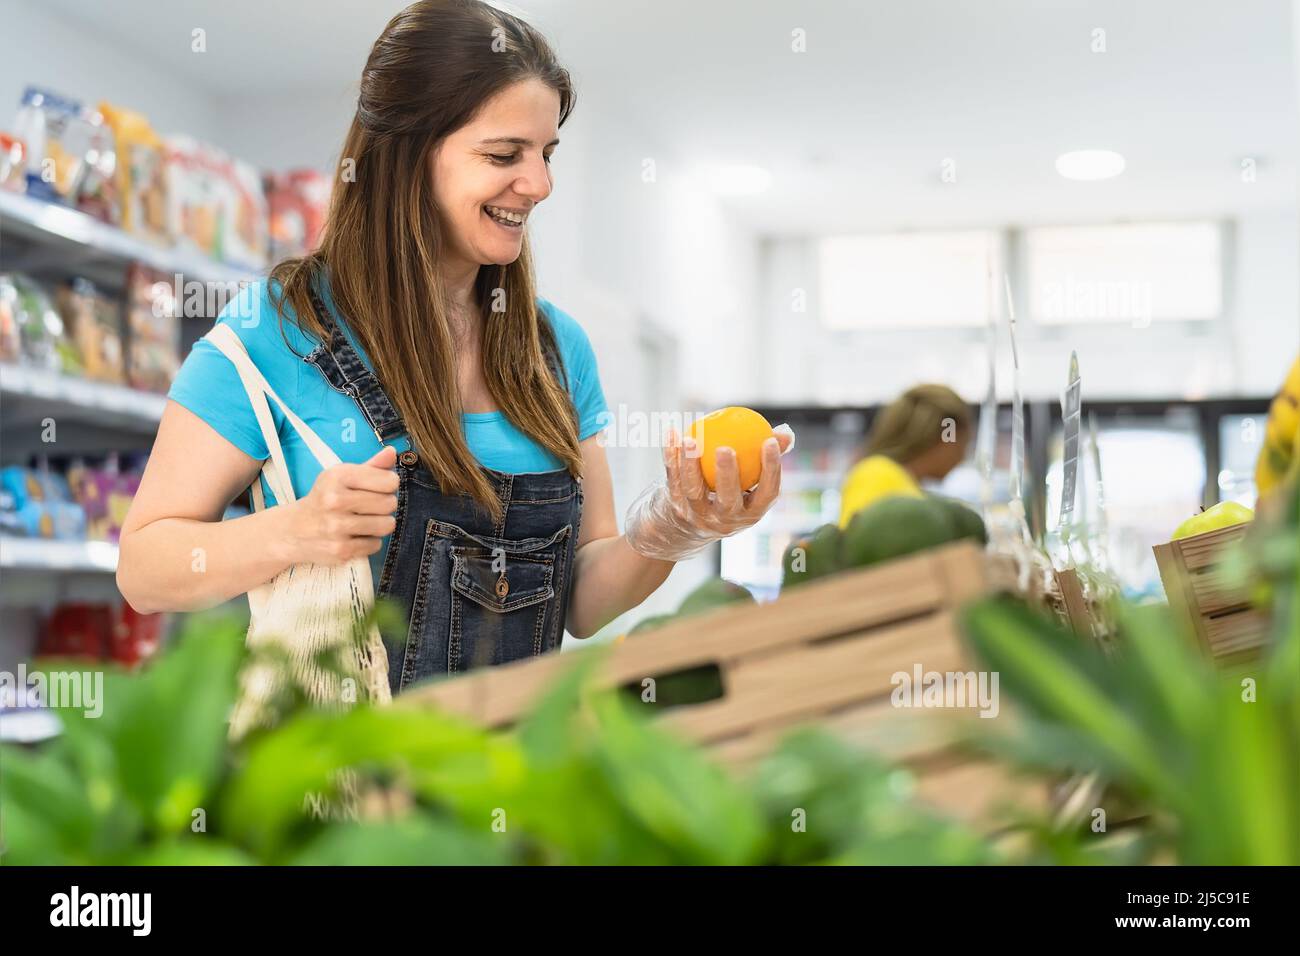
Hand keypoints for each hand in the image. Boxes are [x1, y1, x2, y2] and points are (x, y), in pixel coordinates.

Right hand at [282, 446, 399, 564]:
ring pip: (386, 525)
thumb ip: (371, 466)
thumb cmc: (324, 499)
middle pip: (389, 503)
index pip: (389, 481)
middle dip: (385, 505)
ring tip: (366, 521)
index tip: (379, 488)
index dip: (389, 485)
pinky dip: (370, 541)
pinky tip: (356, 535)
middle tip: (371, 506)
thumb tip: (392, 453)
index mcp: (338, 476)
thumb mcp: (341, 477)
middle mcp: (335, 500)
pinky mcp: (340, 549)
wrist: (292, 530)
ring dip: (381, 524)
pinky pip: (376, 545)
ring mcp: (337, 526)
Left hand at [660, 425, 794, 537]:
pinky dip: (671, 457)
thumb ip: (764, 459)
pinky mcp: (676, 510)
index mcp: (751, 513)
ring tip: (691, 439)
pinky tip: (672, 432)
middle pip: (728, 498)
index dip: (771, 469)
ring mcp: (699, 517)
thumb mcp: (748, 485)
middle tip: (725, 448)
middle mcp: (726, 520)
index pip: (767, 492)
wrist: (685, 529)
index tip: (769, 441)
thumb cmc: (727, 495)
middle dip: (727, 475)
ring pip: (694, 490)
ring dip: (690, 464)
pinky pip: (673, 479)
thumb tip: (784, 433)